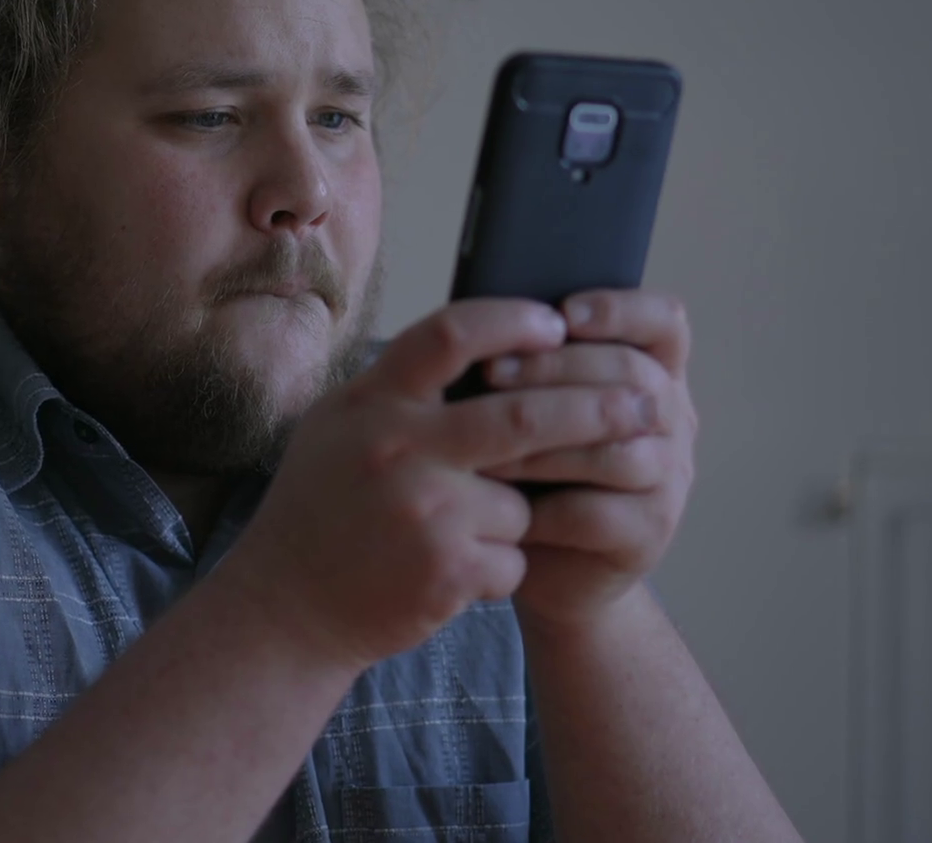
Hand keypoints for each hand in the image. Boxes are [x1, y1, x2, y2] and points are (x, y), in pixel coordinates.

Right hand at [215, 299, 663, 671]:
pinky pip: (513, 558)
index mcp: (372, 404)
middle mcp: (398, 450)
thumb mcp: (339, 427)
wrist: (289, 608)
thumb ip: (400, 387)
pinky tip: (450, 573)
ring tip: (461, 532)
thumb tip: (480, 339)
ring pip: (522, 501)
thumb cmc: (320, 507)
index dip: (511, 322)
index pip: (449, 336)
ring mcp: (425, 512)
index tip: (556, 323)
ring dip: (515, 517)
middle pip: (519, 415)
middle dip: (593, 410)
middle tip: (643, 403)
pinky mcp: (447, 571)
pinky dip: (499, 565)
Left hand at [481, 289, 697, 632]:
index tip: (564, 313)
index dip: (622, 310)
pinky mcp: (649, 535)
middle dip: (556, 371)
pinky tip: (500, 500)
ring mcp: (670, 480)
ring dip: (543, 442)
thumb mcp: (534, 410)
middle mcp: (672, 422)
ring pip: (615, 450)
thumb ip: (534, 366)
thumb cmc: (532, 473)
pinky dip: (543, 504)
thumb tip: (486, 320)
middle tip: (492, 372)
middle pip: (634, 378)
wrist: (550, 566)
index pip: (666, 324)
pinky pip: (598, 512)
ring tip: (483, 442)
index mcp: (655, 375)